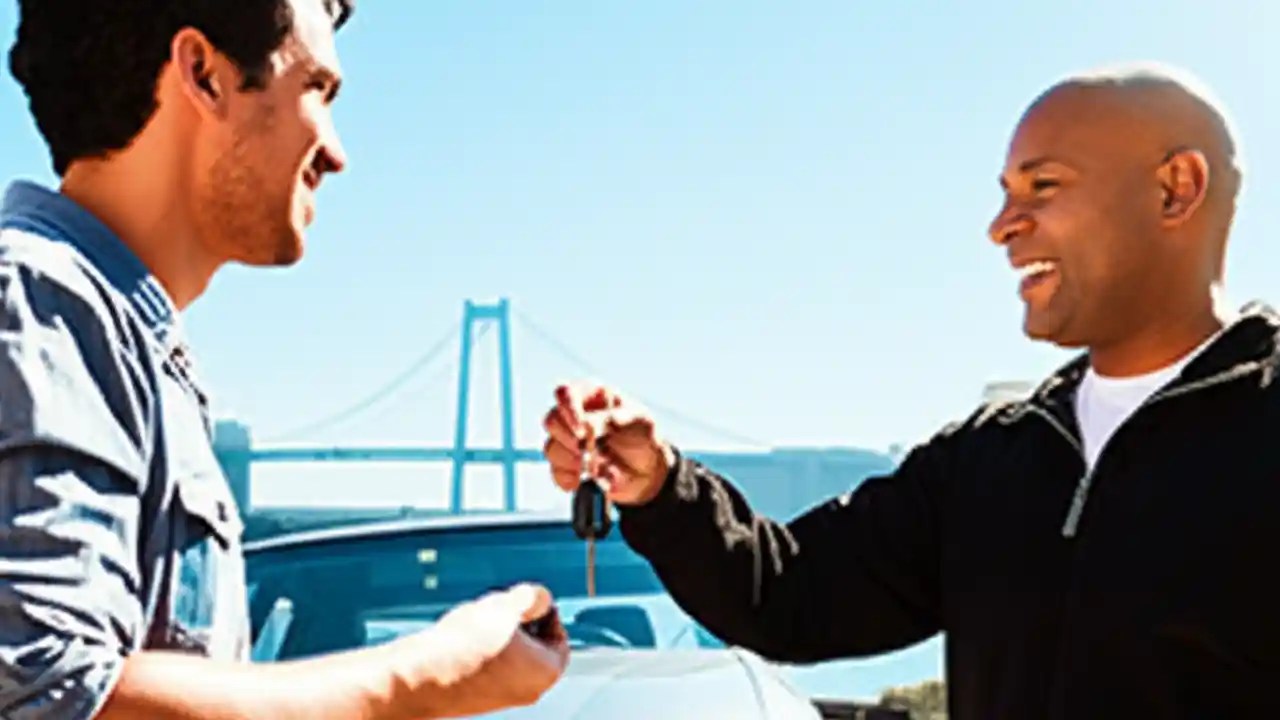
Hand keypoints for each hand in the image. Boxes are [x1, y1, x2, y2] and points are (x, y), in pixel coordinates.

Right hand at [385, 583, 569, 718]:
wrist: (418, 677)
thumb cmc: (465, 645)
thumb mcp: (507, 606)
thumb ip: (533, 597)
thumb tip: (541, 598)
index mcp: (546, 672)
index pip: (560, 637)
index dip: (546, 613)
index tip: (527, 600)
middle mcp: (529, 690)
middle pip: (536, 647)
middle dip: (521, 622)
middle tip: (502, 607)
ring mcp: (503, 696)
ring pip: (512, 655)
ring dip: (499, 633)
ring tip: (479, 619)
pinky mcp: (478, 696)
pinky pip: (490, 667)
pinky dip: (482, 648)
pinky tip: (463, 636)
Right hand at [542, 381, 673, 505]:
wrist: (648, 470)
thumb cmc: (643, 436)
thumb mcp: (638, 422)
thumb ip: (612, 420)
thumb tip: (586, 425)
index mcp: (591, 396)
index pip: (565, 393)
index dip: (568, 410)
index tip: (582, 430)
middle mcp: (574, 415)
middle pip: (552, 420)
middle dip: (570, 440)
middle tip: (589, 451)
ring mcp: (567, 440)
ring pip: (551, 447)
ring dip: (574, 462)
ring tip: (599, 469)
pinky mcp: (567, 464)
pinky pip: (555, 471)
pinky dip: (568, 478)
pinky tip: (581, 481)